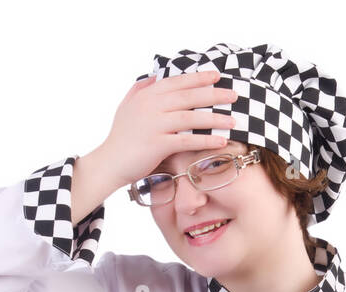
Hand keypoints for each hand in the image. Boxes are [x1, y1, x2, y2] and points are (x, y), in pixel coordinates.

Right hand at [93, 70, 239, 188]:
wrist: (110, 162)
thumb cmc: (121, 136)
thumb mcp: (127, 106)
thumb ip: (141, 88)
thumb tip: (156, 75)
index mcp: (147, 95)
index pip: (177, 82)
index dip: (198, 78)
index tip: (217, 76)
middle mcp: (151, 106)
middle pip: (189, 96)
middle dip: (214, 94)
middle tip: (235, 95)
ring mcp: (155, 125)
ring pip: (191, 117)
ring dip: (215, 118)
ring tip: (234, 121)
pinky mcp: (158, 144)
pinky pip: (187, 140)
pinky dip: (206, 140)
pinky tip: (221, 141)